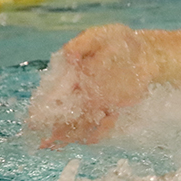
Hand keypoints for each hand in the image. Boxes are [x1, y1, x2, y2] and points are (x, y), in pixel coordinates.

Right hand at [27, 24, 150, 146]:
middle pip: (64, 111)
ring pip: (80, 121)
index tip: (34, 117)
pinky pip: (104, 124)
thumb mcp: (98, 36)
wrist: (147, 51)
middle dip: (53, 126)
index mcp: (72, 74)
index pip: (55, 92)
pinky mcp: (115, 108)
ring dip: (70, 134)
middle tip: (42, 140)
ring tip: (59, 145)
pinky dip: (97, 132)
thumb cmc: (118, 40)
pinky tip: (90, 138)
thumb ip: (80, 44)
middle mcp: (82, 91)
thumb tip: (67, 56)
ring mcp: (98, 101)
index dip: (44, 105)